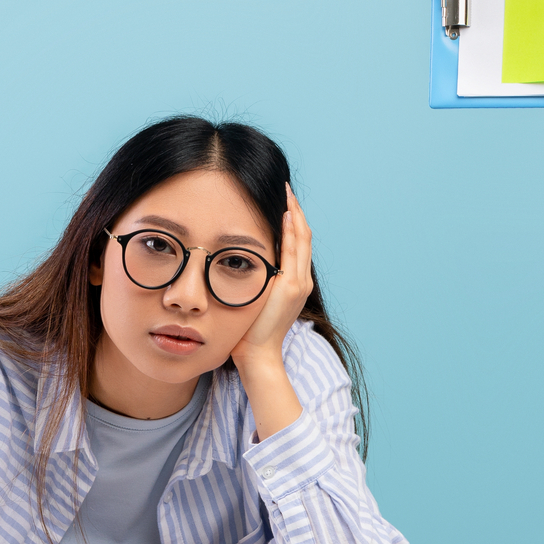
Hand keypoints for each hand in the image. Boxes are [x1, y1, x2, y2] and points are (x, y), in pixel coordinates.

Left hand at [231, 183, 313, 369]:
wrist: (257, 354)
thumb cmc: (249, 331)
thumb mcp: (254, 299)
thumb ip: (255, 281)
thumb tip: (239, 263)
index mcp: (294, 283)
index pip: (298, 245)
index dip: (293, 222)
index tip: (284, 203)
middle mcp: (301, 280)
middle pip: (304, 237)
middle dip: (296, 211)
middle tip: (286, 189)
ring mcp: (298, 283)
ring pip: (302, 240)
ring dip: (295, 215)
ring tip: (287, 194)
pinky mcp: (290, 286)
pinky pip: (294, 251)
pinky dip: (291, 231)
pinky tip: (286, 215)